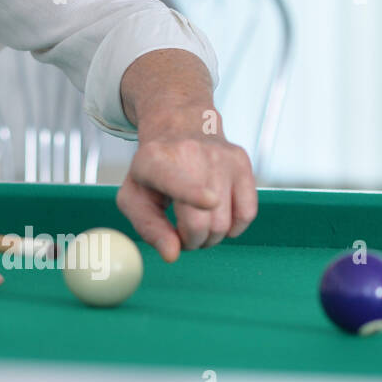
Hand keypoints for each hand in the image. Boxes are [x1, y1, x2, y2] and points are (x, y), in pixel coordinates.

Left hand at [117, 111, 256, 262]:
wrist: (178, 127)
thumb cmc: (152, 170)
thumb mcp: (134, 197)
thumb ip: (148, 228)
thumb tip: (172, 254)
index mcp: (155, 163)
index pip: (175, 180)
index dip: (192, 192)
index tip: (209, 200)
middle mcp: (190, 154)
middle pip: (203, 222)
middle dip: (192, 241)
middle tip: (183, 234)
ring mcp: (221, 157)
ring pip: (226, 223)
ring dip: (211, 237)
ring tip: (197, 223)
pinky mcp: (242, 162)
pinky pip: (248, 213)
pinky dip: (234, 228)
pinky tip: (218, 218)